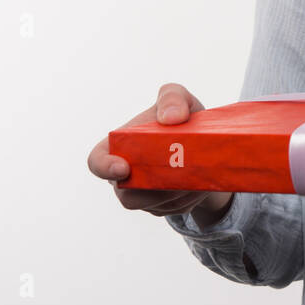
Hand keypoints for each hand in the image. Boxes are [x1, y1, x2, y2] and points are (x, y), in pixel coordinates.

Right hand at [88, 84, 225, 217]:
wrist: (208, 141)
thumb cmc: (183, 115)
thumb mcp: (180, 98)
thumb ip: (172, 97)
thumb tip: (171, 118)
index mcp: (119, 146)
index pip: (97, 161)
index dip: (104, 168)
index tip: (124, 168)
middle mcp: (125, 175)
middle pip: (130, 195)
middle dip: (157, 186)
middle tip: (183, 171)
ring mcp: (143, 194)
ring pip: (157, 204)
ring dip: (179, 191)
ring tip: (199, 171)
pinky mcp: (164, 206)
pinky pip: (176, 207)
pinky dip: (192, 196)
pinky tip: (202, 180)